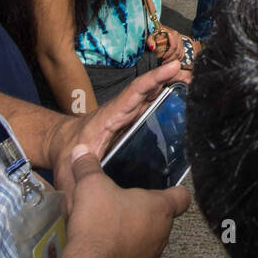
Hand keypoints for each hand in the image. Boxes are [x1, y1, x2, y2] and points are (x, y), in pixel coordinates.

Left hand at [48, 61, 182, 190]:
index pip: (135, 92)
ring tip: (195, 85)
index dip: (154, 79)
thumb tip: (88, 189)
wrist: (61, 146)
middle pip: (150, 91)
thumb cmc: (65, 153)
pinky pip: (152, 109)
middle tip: (196, 76)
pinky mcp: (133, 123)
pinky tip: (183, 105)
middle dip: (172, 79)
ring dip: (173, 89)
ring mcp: (129, 116)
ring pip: (153, 98)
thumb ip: (79, 176)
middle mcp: (122, 112)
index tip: (173, 67)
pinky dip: (168, 102)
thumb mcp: (69, 166)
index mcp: (110, 116)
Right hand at [52, 144, 189, 257]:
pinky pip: (136, 256)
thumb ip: (88, 167)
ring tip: (112, 225)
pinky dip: (124, 250)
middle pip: (162, 217)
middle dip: (144, 211)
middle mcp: (162, 233)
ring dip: (134, 231)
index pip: (182, 196)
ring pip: (149, 238)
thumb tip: (81, 151)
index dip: (174, 190)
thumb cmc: (100, 225)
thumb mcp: (90, 186)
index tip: (165, 187)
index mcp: (160, 208)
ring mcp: (152, 255)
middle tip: (124, 204)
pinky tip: (106, 245)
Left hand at [149, 26, 184, 64]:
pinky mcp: (181, 44)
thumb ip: (150, 41)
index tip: (163, 58)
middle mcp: (178, 37)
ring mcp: (181, 41)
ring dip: (174, 60)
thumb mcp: (151, 35)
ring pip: (180, 53)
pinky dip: (178, 59)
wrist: (159, 29)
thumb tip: (153, 48)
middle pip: (177, 51)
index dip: (169, 54)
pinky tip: (171, 61)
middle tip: (163, 63)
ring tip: (166, 63)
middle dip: (171, 59)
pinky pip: (182, 54)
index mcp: (173, 33)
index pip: (173, 46)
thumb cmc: (155, 32)